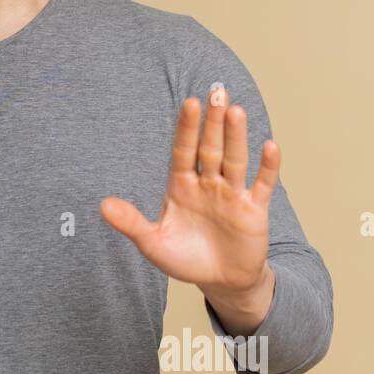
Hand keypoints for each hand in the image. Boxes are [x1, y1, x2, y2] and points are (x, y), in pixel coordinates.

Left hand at [100, 87, 278, 317]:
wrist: (220, 281)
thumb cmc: (185, 258)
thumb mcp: (153, 243)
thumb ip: (131, 223)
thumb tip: (103, 206)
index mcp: (181, 186)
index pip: (183, 151)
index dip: (186, 128)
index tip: (189, 103)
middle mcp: (208, 184)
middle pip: (210, 148)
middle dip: (213, 122)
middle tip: (216, 91)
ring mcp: (232, 194)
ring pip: (235, 160)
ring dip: (236, 136)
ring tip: (236, 110)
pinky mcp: (254, 210)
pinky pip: (262, 185)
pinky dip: (268, 167)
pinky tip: (270, 146)